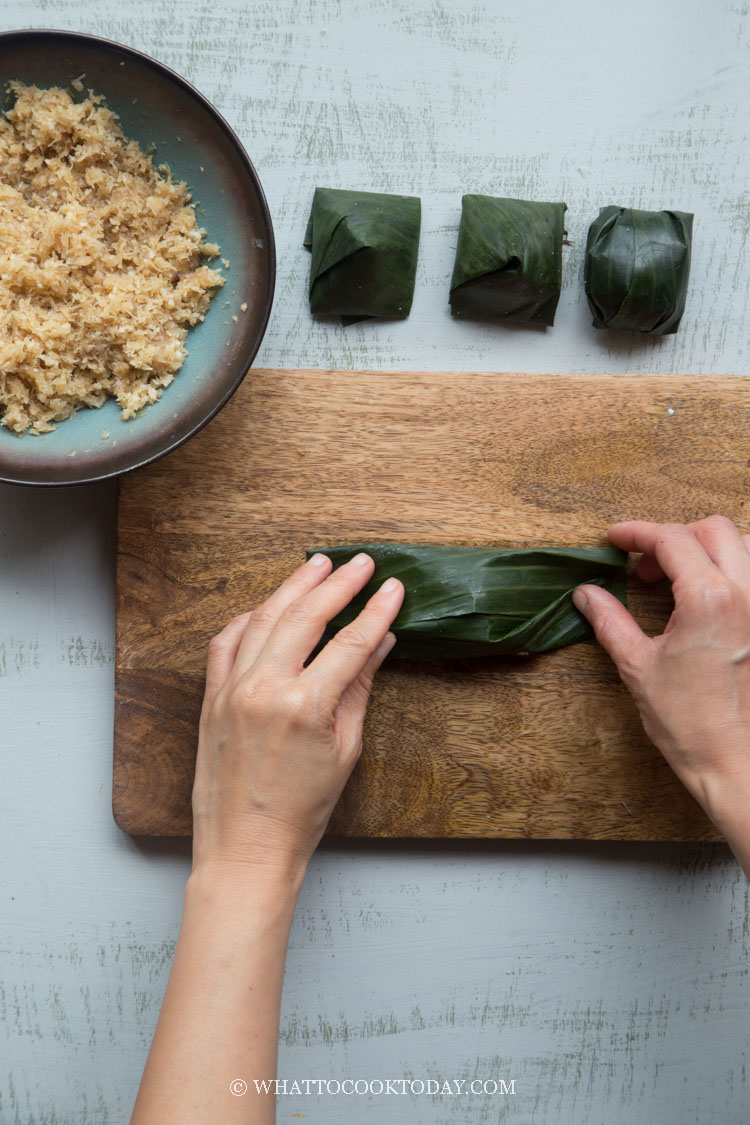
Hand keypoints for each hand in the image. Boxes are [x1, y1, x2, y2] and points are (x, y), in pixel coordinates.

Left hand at [192, 552, 403, 876]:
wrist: (246, 847)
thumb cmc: (300, 810)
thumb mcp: (345, 749)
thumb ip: (359, 688)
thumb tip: (379, 644)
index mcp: (304, 706)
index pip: (350, 642)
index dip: (375, 610)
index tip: (393, 587)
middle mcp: (264, 689)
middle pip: (306, 617)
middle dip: (338, 583)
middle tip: (361, 563)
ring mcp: (232, 689)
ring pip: (265, 618)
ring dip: (293, 587)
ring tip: (318, 565)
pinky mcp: (212, 697)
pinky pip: (226, 641)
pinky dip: (249, 617)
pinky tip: (268, 604)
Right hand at [573, 516, 749, 861]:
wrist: (737, 764)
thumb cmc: (693, 726)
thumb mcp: (639, 667)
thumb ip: (611, 622)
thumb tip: (587, 595)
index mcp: (710, 600)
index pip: (672, 540)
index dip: (637, 533)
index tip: (616, 539)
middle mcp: (748, 595)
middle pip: (713, 531)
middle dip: (673, 538)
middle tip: (643, 568)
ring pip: (745, 546)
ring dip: (709, 550)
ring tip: (679, 580)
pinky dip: (733, 573)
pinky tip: (708, 600)